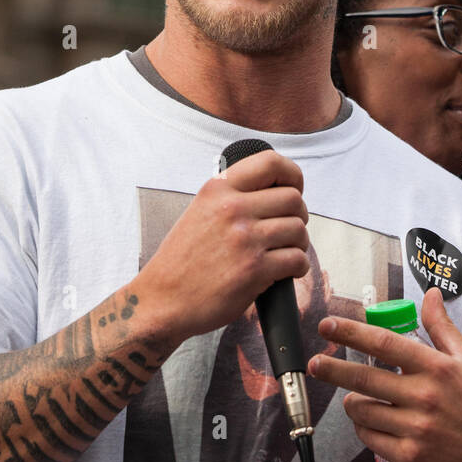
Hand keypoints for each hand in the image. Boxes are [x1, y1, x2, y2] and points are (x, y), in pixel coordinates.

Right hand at [136, 149, 308, 350]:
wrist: (163, 299)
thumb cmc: (184, 258)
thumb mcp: (200, 209)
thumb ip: (233, 195)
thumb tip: (276, 189)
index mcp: (219, 188)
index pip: (272, 163)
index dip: (292, 176)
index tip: (293, 190)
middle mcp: (232, 208)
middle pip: (293, 199)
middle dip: (298, 215)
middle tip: (289, 229)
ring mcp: (245, 239)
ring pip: (299, 229)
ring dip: (299, 243)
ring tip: (285, 251)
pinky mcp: (254, 270)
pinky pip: (297, 260)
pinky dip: (298, 267)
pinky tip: (284, 271)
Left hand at [307, 287, 461, 461]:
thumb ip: (442, 328)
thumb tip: (430, 294)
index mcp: (437, 368)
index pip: (383, 344)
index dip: (350, 333)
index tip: (327, 325)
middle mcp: (424, 396)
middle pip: (364, 379)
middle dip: (332, 369)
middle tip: (314, 364)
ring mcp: (418, 429)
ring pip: (363, 412)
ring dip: (352, 403)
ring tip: (354, 398)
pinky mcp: (413, 457)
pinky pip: (371, 440)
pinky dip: (364, 429)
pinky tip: (369, 423)